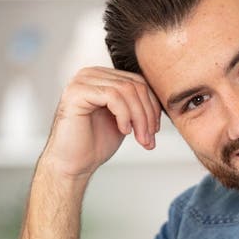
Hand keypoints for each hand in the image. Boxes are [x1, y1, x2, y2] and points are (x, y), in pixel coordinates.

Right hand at [42, 66, 161, 179]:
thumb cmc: (95, 144)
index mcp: (102, 78)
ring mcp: (82, 81)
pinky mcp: (77, 92)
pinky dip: (124, 115)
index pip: (138, 82)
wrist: (73, 164)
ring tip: (140, 138)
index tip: (155, 130)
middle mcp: (91, 74)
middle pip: (134, 85)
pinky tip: (123, 131)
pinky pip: (112, 95)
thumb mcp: (125, 120)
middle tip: (148, 138)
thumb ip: (137, 105)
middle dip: (147, 114)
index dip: (152, 106)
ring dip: (139, 118)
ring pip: (126, 90)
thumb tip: (164, 101)